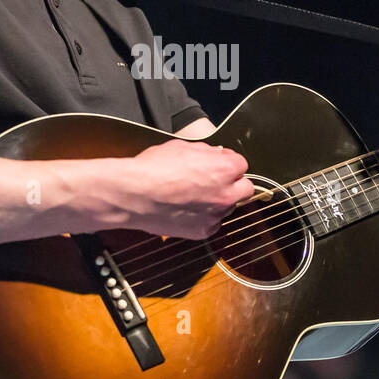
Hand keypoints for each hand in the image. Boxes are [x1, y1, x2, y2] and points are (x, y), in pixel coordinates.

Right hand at [124, 140, 254, 238]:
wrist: (133, 195)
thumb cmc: (152, 169)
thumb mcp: (182, 147)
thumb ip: (206, 152)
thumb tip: (215, 154)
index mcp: (223, 169)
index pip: (241, 165)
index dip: (228, 162)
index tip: (219, 163)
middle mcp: (224, 193)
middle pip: (245, 189)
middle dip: (233, 183)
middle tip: (216, 180)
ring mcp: (215, 215)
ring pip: (229, 207)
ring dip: (219, 200)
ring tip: (195, 195)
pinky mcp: (202, 231)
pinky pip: (213, 222)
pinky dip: (206, 217)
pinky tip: (188, 209)